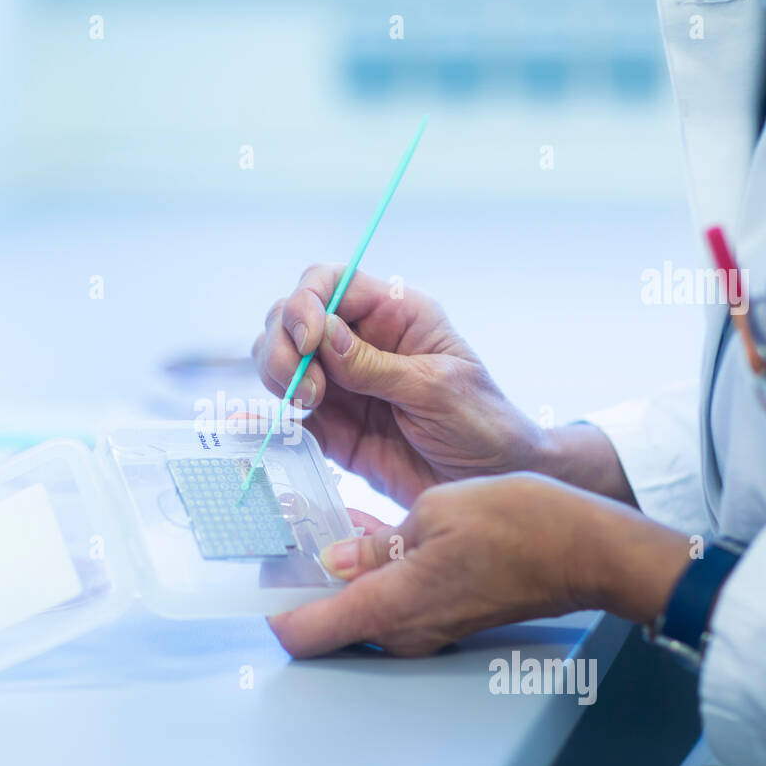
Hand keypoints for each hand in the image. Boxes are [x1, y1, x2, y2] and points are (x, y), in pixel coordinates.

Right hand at [252, 264, 547, 507]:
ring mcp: (342, 384)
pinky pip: (288, 413)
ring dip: (278, 375)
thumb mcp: (436, 388)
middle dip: (284, 344)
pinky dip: (273, 415)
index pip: (330, 283)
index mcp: (394, 315)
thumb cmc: (483, 425)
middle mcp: (361, 342)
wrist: (492, 482)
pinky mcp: (332, 426)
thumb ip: (376, 365)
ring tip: (306, 405)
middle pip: (292, 318)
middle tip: (307, 389)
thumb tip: (322, 334)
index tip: (308, 340)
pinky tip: (277, 425)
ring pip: (282, 359)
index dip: (305, 302)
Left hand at [268, 474, 692, 657]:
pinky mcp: (445, 616)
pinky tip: (365, 534)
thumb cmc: (520, 525)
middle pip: (328, 622)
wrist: (587, 549)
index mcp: (391, 607)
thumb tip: (334, 559)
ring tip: (320, 523)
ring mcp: (426, 628)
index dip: (271, 612)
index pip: (304, 635)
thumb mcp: (433, 512)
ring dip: (337, 575)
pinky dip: (372, 574)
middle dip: (302, 585)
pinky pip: (391, 599)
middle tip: (285, 535)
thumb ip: (376, 544)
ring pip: (359, 607)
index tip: (257, 579)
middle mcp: (404, 631)